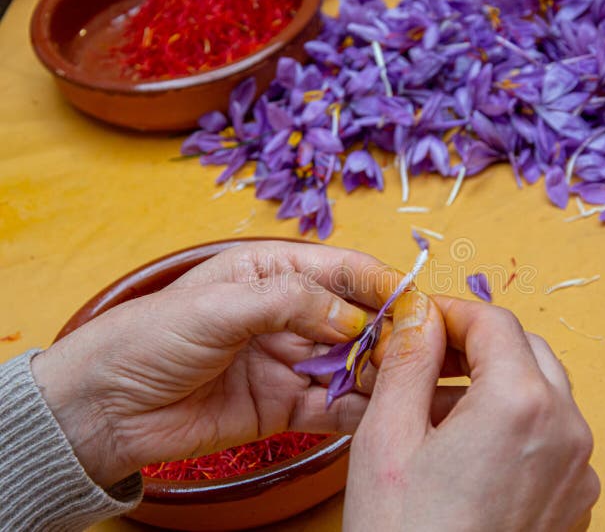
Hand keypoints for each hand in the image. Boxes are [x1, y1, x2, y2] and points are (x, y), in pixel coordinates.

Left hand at [31, 242, 401, 487]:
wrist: (103, 409)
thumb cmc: (148, 338)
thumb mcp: (218, 304)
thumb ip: (288, 302)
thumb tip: (352, 319)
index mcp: (268, 273)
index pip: (340, 270)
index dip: (381, 283)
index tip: (415, 301)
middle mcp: (285, 316)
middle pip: (354, 319)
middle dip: (389, 332)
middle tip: (423, 349)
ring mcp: (286, 362)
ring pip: (349, 364)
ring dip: (380, 373)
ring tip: (411, 383)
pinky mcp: (282, 408)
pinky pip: (331, 407)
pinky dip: (358, 409)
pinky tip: (382, 412)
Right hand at [345, 293, 599, 530]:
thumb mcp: (388, 437)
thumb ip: (409, 361)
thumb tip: (420, 315)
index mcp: (520, 404)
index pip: (494, 322)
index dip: (451, 312)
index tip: (420, 322)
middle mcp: (565, 429)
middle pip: (527, 350)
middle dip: (477, 345)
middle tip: (427, 359)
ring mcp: (577, 468)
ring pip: (543, 391)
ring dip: (495, 382)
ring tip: (436, 409)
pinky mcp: (575, 498)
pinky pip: (552, 435)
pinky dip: (515, 423)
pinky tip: (468, 449)